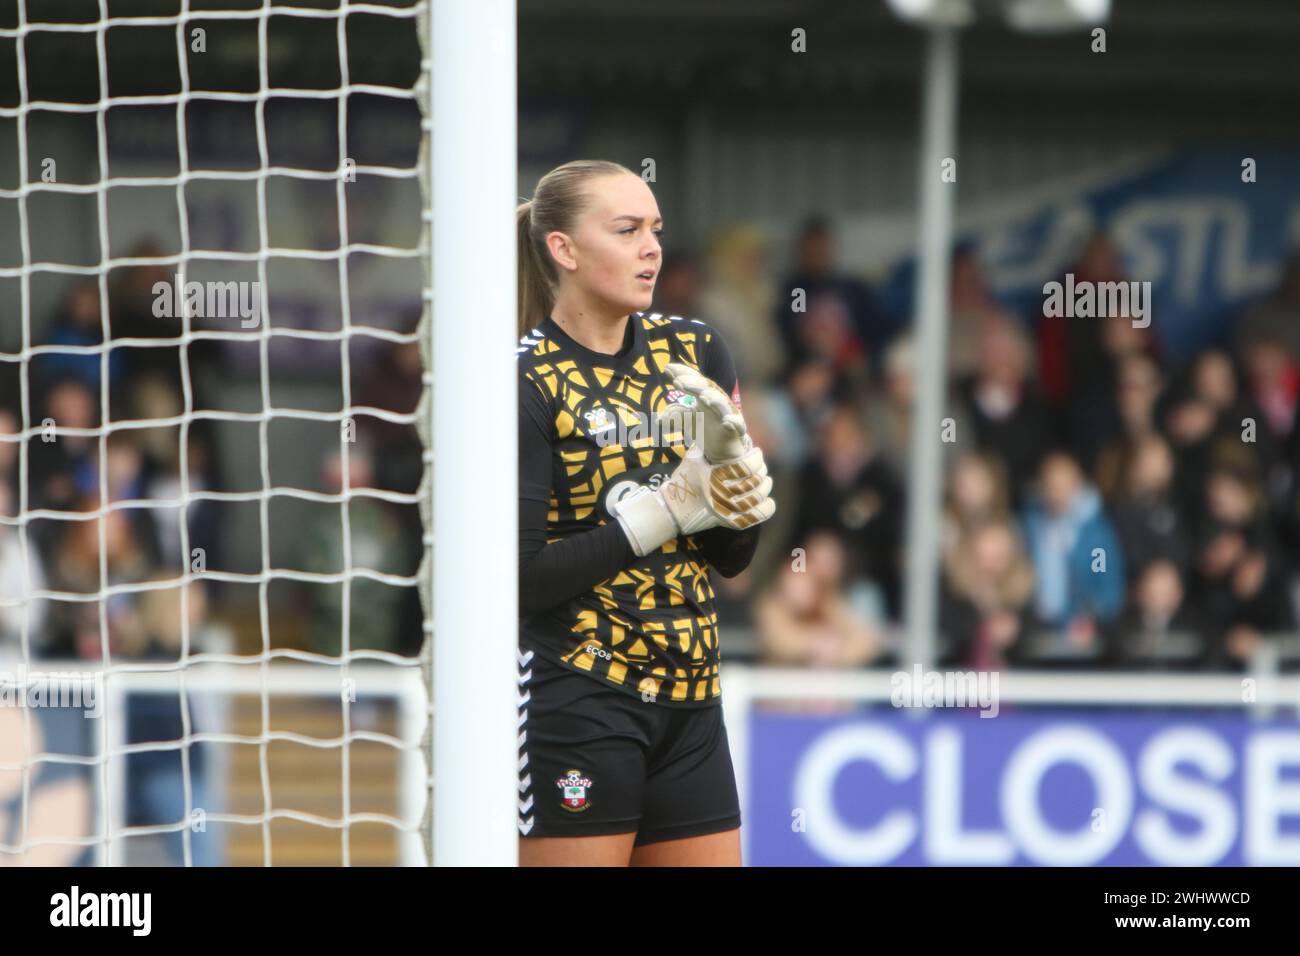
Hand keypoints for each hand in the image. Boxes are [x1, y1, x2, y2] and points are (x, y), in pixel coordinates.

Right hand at [612, 442, 775, 556]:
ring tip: (765, 481)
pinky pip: (757, 516)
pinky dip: (766, 508)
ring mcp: (728, 509)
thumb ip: (705, 444)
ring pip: (758, 497)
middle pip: (755, 480)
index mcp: (717, 475)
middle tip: (760, 466)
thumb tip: (716, 426)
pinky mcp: (731, 522)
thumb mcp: (692, 459)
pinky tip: (767, 501)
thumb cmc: (683, 482)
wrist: (672, 510)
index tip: (756, 452)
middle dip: (761, 470)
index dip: (756, 458)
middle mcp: (724, 493)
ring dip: (765, 487)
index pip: (747, 465)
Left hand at [659, 361, 749, 462]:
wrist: (723, 450)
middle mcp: (718, 402)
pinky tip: (726, 421)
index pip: (695, 381)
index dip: (684, 374)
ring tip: (703, 397)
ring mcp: (728, 415)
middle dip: (695, 384)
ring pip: (723, 405)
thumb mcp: (687, 422)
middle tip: (679, 381)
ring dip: (715, 399)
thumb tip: (658, 418)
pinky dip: (734, 422)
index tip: (668, 369)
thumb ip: (675, 417)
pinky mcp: (737, 430)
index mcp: (705, 396)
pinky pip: (738, 425)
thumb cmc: (706, 430)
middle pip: (708, 389)